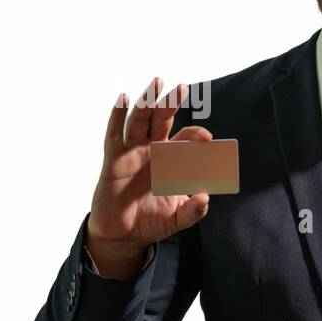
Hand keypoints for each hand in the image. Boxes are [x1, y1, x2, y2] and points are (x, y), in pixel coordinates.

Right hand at [86, 77, 212, 276]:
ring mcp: (132, 152)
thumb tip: (204, 197)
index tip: (208, 139)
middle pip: (162, 121)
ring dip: (147, 101)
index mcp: (171, 160)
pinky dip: (117, 116)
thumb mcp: (177, 219)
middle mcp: (151, 150)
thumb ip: (193, 211)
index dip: (195, 136)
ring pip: (140, 121)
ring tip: (156, 84)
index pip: (185, 139)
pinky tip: (123, 98)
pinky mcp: (113, 159)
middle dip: (170, 104)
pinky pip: (114, 134)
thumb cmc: (151, 221)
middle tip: (181, 88)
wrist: (123, 236)